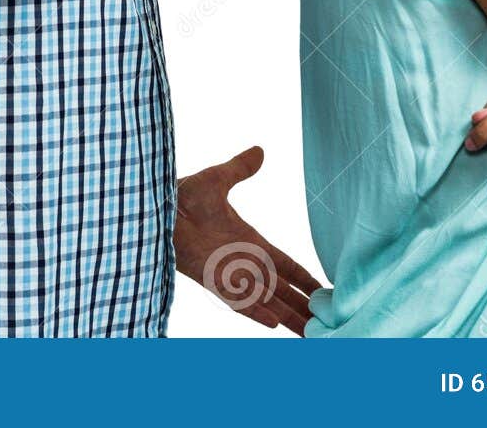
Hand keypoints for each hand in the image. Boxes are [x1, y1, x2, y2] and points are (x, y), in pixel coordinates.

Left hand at [173, 146, 324, 333]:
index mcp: (251, 242)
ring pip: (267, 303)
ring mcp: (231, 276)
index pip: (286, 266)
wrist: (157, 207)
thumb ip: (239, 169)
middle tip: (329, 324)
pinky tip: (274, 324)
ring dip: (288, 317)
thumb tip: (259, 151)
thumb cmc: (182, 195)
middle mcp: (245, 264)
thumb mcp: (217, 179)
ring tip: (311, 334)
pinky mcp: (213, 282)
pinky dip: (256, 313)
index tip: (325, 291)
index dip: (305, 279)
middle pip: (283, 292)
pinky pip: (239, 302)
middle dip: (304, 308)